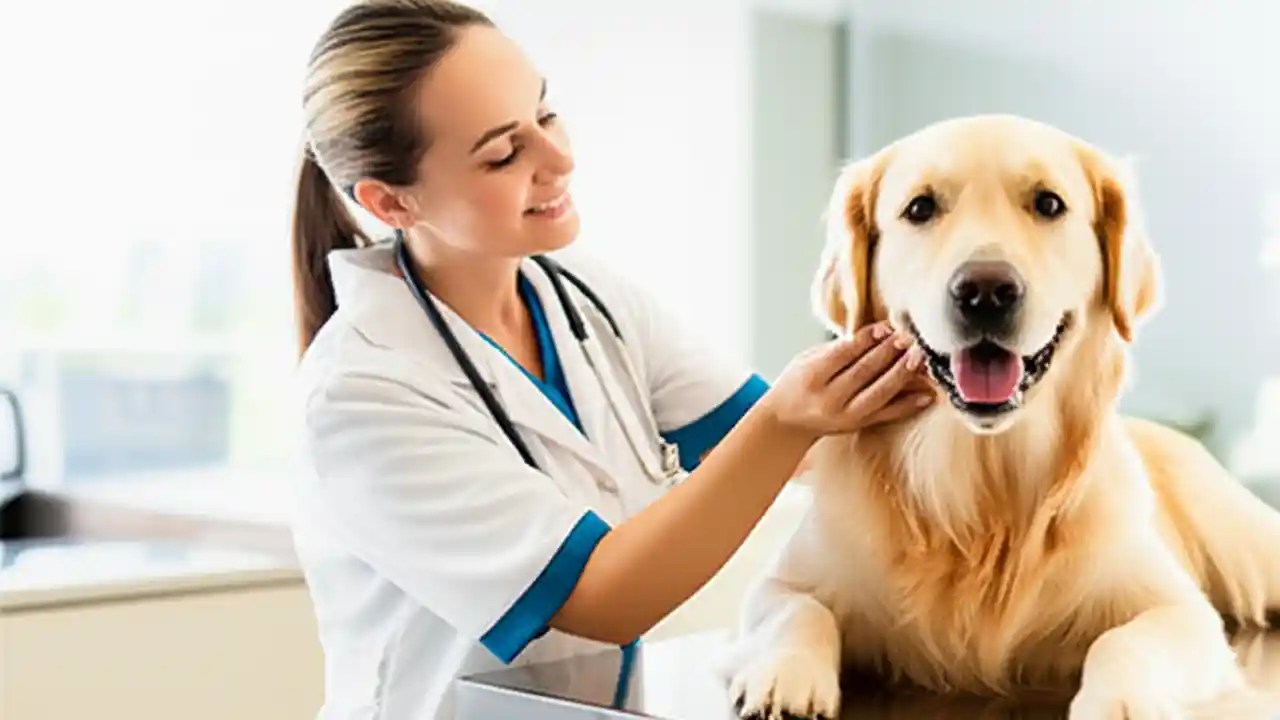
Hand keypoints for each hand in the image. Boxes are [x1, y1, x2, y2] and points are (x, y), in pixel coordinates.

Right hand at [759, 322, 932, 439]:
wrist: (787, 422)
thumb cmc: (797, 384)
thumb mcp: (807, 359)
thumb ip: (839, 347)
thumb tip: (879, 332)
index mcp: (812, 376)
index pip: (844, 354)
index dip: (867, 339)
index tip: (887, 327)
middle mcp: (829, 398)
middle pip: (864, 371)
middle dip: (889, 352)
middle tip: (908, 337)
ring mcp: (846, 415)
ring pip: (879, 393)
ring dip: (901, 374)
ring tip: (918, 357)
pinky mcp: (859, 426)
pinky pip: (888, 415)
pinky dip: (909, 405)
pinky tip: (927, 394)